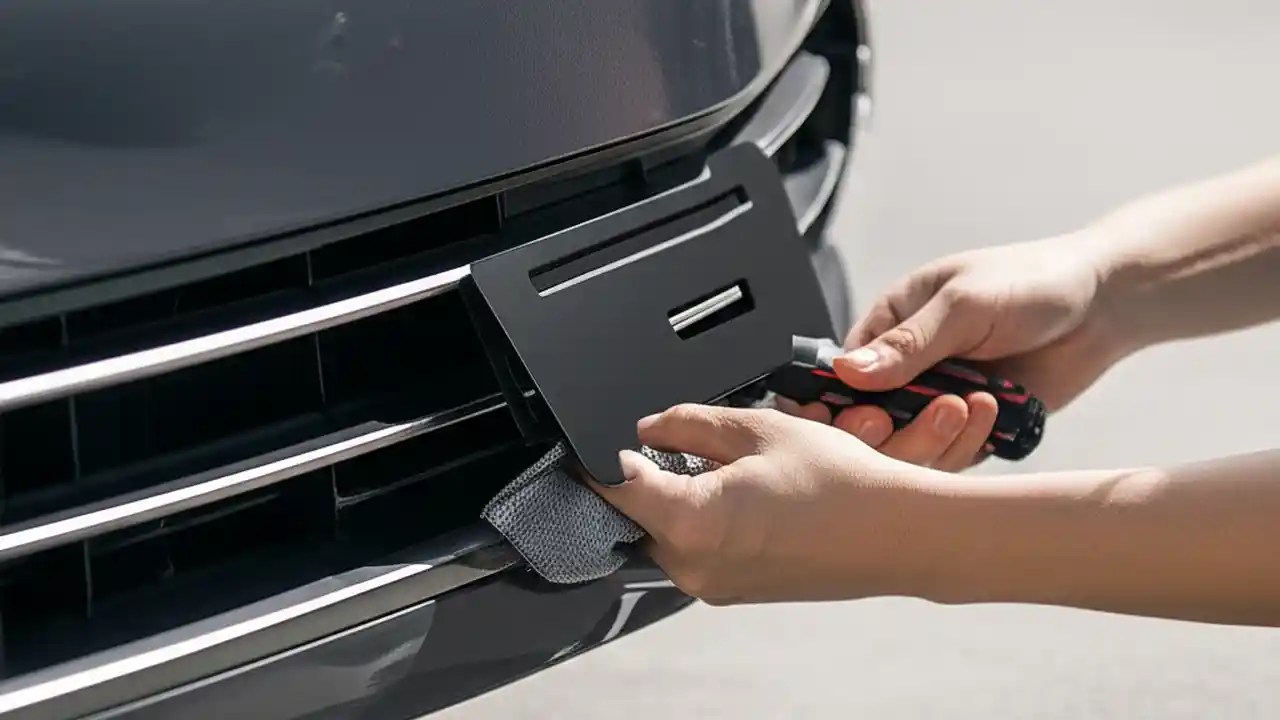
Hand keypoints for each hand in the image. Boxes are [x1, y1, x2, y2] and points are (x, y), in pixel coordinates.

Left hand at [595, 403, 937, 604]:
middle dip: (649, 475)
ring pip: (666, 533)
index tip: (600, 435)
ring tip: (731, 469)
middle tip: (687, 442)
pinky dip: (705, 520)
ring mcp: (714, 585)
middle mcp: (693, 566)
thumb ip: (688, 423)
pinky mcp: (733, 592)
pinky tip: (745, 495)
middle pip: (636, 514)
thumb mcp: (758, 429)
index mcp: (690, 522)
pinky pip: (697, 551)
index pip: (614, 488)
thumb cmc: (842, 485)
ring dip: (679, 498)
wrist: (900, 535)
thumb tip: (648, 425)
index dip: (602, 454)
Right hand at [785, 232, 1131, 468]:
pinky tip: (995, 414)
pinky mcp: (972, 429)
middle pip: (869, 421)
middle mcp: (906, 367)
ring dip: (935, 438)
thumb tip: (846, 372)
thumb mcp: (963, 304)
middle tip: (936, 412)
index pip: (841, 374)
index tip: (864, 418)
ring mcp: (938, 401)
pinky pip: (949, 458)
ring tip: (974, 404)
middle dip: (893, 429)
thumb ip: (907, 344)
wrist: (1104, 305)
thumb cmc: (1030, 283)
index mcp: (889, 324)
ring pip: (907, 448)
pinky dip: (966, 447)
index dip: (840, 403)